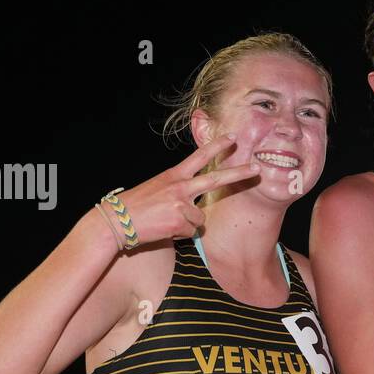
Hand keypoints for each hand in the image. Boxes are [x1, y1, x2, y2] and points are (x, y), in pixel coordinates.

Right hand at [110, 135, 261, 246]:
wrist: (115, 221)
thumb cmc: (134, 208)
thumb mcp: (156, 190)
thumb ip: (177, 192)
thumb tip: (194, 208)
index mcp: (173, 176)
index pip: (199, 157)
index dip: (216, 147)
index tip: (232, 138)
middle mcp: (180, 186)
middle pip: (216, 178)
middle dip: (239, 173)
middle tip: (257, 168)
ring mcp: (181, 203)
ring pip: (200, 220)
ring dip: (186, 225)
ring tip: (165, 222)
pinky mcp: (180, 221)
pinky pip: (190, 233)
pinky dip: (178, 235)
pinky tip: (163, 230)